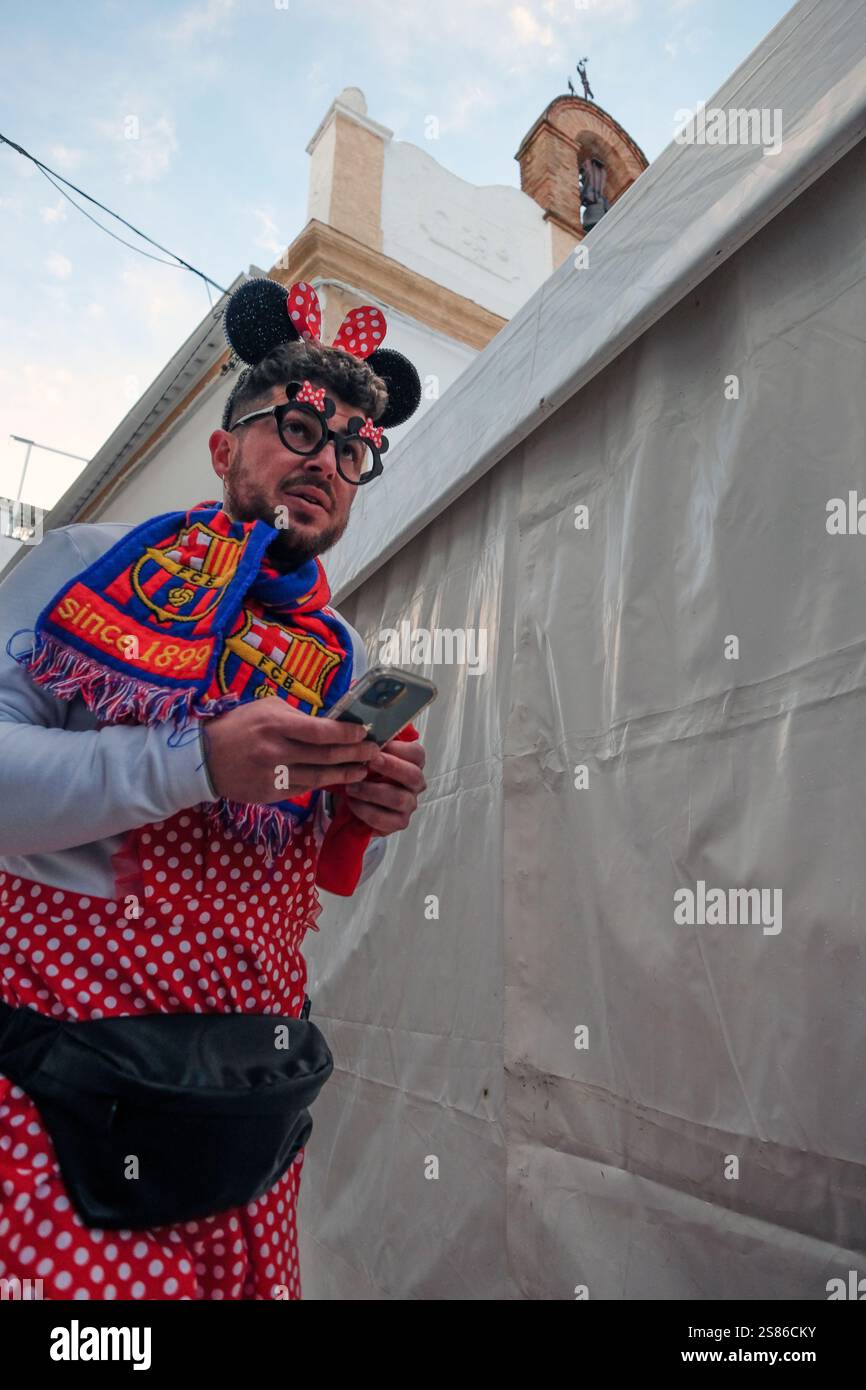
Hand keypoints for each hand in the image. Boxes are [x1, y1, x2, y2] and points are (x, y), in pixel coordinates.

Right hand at [200, 701, 379, 804]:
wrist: (204, 758)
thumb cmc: (239, 725)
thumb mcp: (267, 708)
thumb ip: (298, 716)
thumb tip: (331, 723)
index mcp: (275, 724)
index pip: (320, 731)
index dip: (346, 733)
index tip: (364, 732)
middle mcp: (275, 751)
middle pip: (325, 756)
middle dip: (354, 754)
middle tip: (373, 751)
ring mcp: (273, 776)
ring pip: (318, 778)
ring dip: (344, 774)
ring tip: (362, 769)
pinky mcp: (270, 794)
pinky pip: (303, 789)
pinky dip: (322, 784)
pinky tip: (336, 779)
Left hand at [342, 735, 426, 835]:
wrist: (355, 799)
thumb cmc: (365, 772)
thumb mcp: (369, 755)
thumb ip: (372, 745)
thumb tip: (364, 732)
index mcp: (413, 763)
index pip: (417, 754)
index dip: (399, 750)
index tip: (377, 746)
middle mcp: (416, 784)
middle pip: (413, 775)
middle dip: (390, 767)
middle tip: (368, 762)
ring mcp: (409, 804)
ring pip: (398, 798)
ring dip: (372, 791)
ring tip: (351, 787)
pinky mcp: (398, 822)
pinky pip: (385, 818)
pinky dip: (366, 811)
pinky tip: (352, 803)